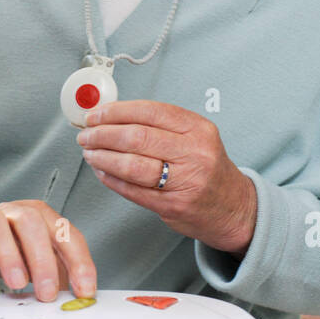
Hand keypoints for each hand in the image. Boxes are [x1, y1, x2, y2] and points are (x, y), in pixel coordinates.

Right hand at [0, 201, 96, 302]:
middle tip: (48, 294)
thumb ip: (61, 275)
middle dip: (43, 259)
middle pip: (31, 223)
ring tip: (18, 285)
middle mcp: (13, 213)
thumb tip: (82, 299)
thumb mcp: (39, 261)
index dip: (79, 261)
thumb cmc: (10, 254)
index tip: (84, 290)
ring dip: (10, 256)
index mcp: (39, 215)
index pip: (65, 232)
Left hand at [76, 100, 256, 254]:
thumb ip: (159, 124)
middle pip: (137, 137)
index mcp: (198, 129)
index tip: (96, 114)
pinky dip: (110, 179)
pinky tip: (101, 171)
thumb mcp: (195, 136)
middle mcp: (194, 153)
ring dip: (102, 157)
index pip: (149, 111)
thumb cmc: (206, 167)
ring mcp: (184, 181)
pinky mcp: (172, 205)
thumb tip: (112, 115)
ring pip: (131, 164)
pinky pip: (132, 190)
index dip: (116, 111)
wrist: (233, 207)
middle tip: (86, 134)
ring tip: (89, 152)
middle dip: (103, 134)